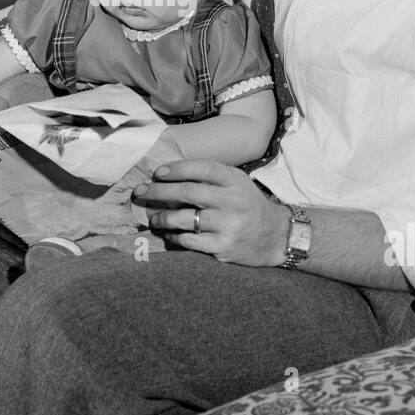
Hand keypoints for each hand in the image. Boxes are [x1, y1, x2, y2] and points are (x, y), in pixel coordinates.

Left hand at [134, 159, 289, 265]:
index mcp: (235, 181)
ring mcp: (228, 225)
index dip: (177, 168)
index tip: (157, 172)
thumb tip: (168, 174)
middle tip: (140, 192)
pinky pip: (189, 240)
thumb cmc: (247, 204)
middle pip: (188, 191)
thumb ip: (210, 177)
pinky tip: (169, 234)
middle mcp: (232, 201)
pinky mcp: (222, 247)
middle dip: (159, 191)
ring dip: (162, 217)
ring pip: (184, 218)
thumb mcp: (236, 183)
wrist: (274, 236)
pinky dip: (174, 236)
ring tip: (153, 218)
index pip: (203, 168)